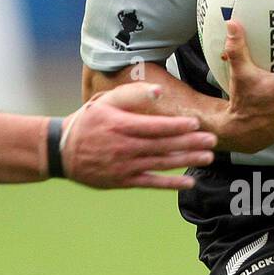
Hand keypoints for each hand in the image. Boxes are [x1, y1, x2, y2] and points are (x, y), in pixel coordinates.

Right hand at [61, 83, 216, 189]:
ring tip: (207, 157)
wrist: (61, 151)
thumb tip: (158, 91)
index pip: (155, 127)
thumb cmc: (86, 122)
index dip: (177, 126)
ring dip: (186, 161)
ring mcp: (125, 166)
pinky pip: (151, 183)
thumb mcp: (103, 102)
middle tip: (212, 140)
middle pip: (163, 146)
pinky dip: (171, 183)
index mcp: (121, 125)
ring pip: (161, 164)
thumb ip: (130, 94)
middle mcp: (126, 147)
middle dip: (190, 143)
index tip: (196, 123)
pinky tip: (189, 181)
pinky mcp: (124, 181)